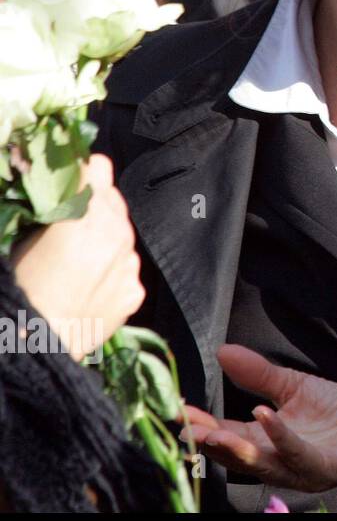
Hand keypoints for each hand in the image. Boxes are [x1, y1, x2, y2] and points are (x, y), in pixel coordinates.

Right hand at [12, 154, 143, 360]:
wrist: (35, 350)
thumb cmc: (17, 291)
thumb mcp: (20, 241)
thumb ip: (44, 208)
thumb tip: (45, 183)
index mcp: (85, 220)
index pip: (97, 170)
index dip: (82, 171)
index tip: (74, 174)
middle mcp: (116, 238)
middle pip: (112, 200)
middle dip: (95, 200)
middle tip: (71, 214)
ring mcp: (130, 266)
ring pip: (123, 233)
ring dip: (106, 234)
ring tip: (79, 253)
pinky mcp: (136, 291)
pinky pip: (127, 267)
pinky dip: (113, 267)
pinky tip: (89, 281)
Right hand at [182, 344, 336, 491]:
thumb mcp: (293, 386)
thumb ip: (258, 374)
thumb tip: (222, 350)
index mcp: (265, 441)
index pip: (225, 436)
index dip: (201, 425)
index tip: (177, 408)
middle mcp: (276, 461)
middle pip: (235, 455)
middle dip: (209, 442)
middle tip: (184, 426)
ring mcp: (299, 468)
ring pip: (261, 464)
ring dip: (236, 448)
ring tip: (214, 431)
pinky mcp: (325, 467)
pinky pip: (298, 455)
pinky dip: (280, 436)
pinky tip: (266, 416)